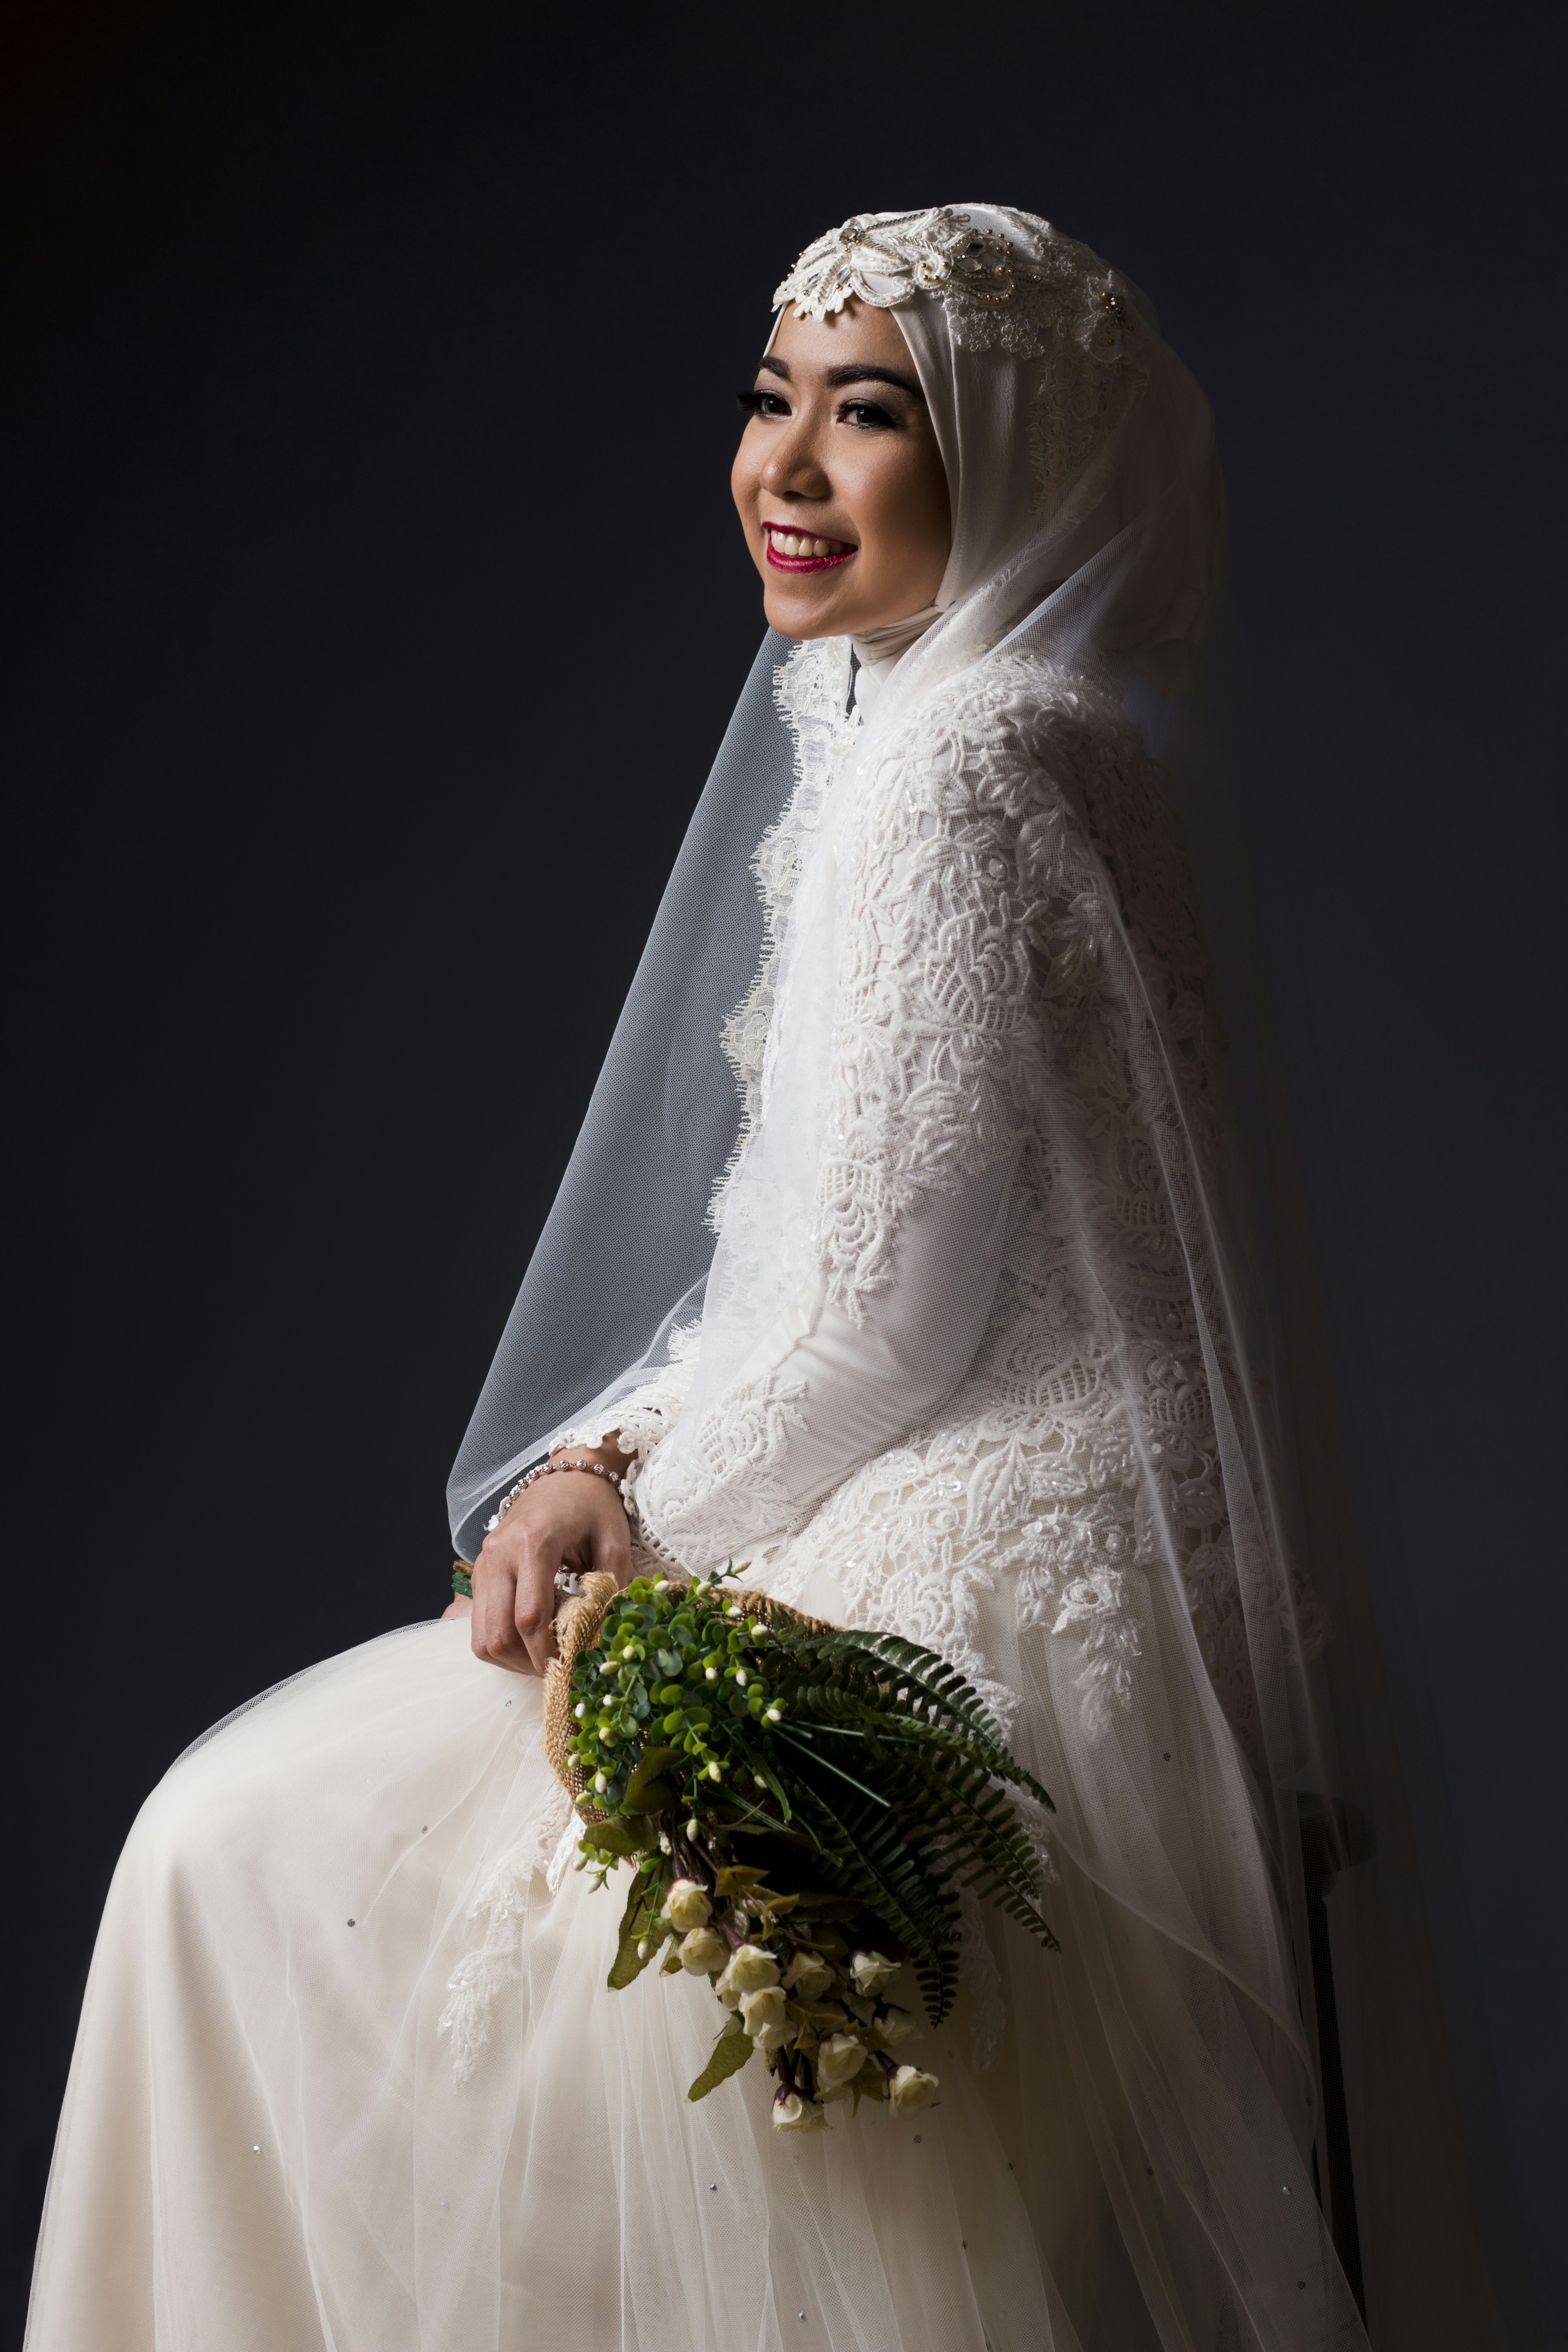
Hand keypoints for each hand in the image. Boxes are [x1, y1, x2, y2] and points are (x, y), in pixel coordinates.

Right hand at [467, 1450, 633, 1677]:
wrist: (566, 1475)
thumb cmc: (594, 1506)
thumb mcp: (614, 1542)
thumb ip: (610, 1589)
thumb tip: (602, 1638)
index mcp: (534, 1543)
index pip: (530, 1618)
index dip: (548, 1654)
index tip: (571, 1669)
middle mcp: (500, 1553)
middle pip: (498, 1634)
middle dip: (528, 1664)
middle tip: (559, 1671)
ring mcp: (484, 1563)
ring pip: (482, 1636)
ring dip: (512, 1659)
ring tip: (544, 1659)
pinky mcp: (479, 1571)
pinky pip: (478, 1625)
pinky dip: (500, 1643)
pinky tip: (529, 1641)